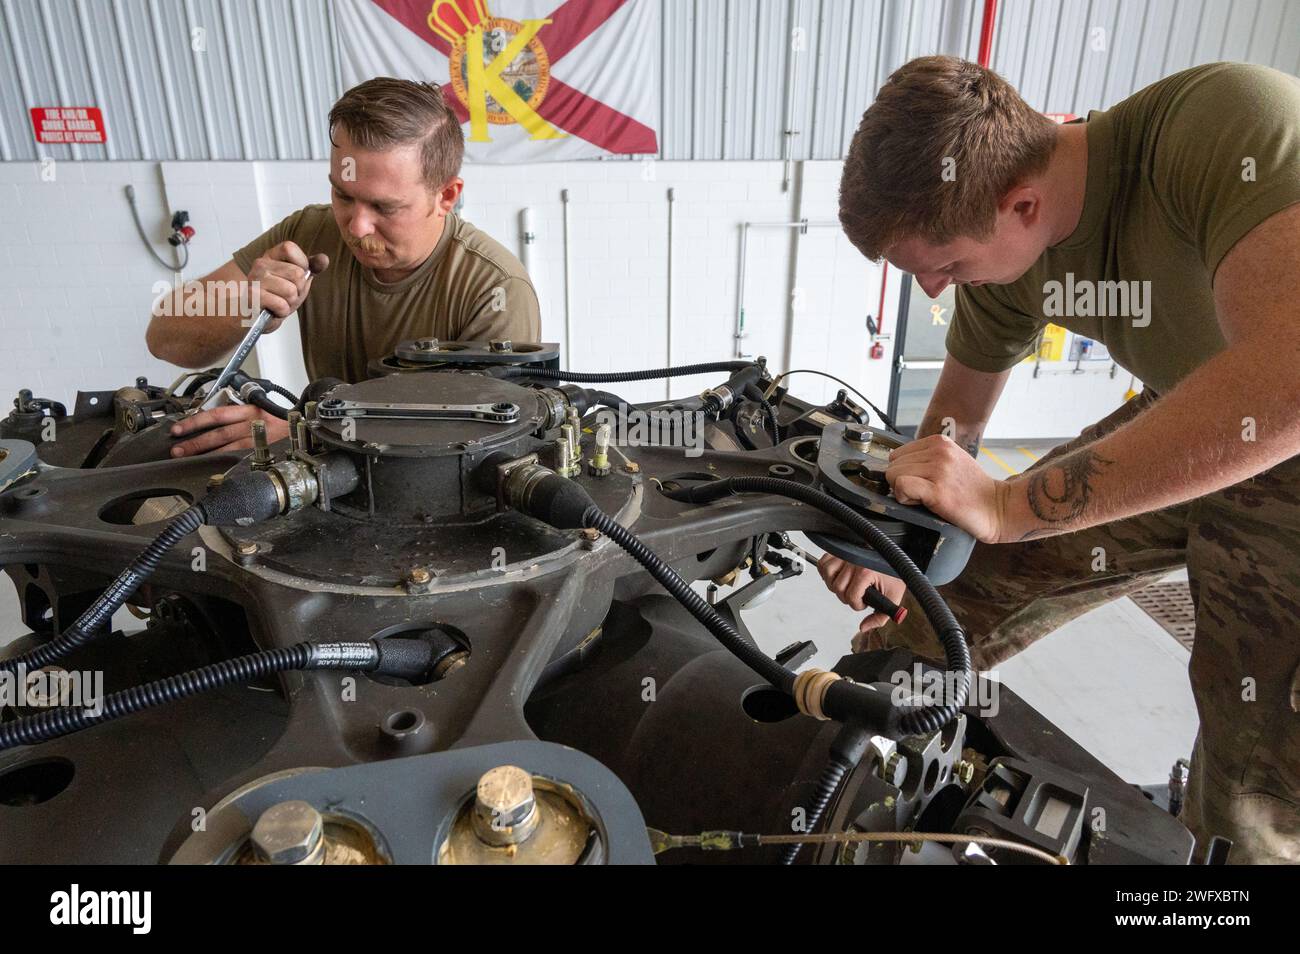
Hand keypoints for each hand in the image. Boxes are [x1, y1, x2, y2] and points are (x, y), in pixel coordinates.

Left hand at [169, 405, 288, 456]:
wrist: (306, 427)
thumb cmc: (282, 420)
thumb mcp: (260, 409)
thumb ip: (238, 415)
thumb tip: (211, 423)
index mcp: (249, 410)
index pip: (217, 414)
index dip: (195, 421)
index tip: (178, 429)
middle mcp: (253, 424)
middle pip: (219, 433)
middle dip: (195, 442)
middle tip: (177, 450)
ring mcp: (260, 440)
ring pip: (228, 447)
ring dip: (206, 454)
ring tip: (188, 458)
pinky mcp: (266, 452)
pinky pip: (241, 458)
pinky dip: (225, 463)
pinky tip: (213, 468)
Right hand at [246, 241, 316, 321]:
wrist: (258, 315)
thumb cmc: (278, 295)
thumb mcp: (298, 279)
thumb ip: (312, 267)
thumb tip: (324, 259)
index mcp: (271, 255)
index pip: (289, 248)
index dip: (301, 263)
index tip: (296, 276)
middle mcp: (260, 264)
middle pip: (296, 274)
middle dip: (298, 290)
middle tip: (286, 295)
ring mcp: (255, 279)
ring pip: (290, 291)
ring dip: (290, 302)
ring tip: (279, 301)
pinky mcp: (253, 296)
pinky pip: (281, 305)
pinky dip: (282, 311)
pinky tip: (274, 309)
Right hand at [816, 555, 906, 631]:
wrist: (894, 556)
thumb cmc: (894, 574)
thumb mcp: (893, 598)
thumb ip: (880, 617)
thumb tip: (863, 627)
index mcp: (866, 572)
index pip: (851, 597)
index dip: (857, 605)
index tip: (864, 603)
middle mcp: (853, 562)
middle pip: (837, 588)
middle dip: (846, 597)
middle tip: (857, 595)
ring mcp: (845, 555)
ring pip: (827, 575)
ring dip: (834, 584)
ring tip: (847, 586)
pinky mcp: (840, 551)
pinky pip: (824, 563)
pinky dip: (826, 571)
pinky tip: (838, 576)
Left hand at [886, 434, 1010, 543]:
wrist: (995, 507)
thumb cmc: (971, 489)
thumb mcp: (951, 461)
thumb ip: (926, 458)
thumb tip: (895, 465)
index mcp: (940, 442)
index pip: (898, 453)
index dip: (904, 471)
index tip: (921, 481)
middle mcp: (939, 452)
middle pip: (893, 464)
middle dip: (902, 481)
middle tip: (925, 492)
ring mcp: (939, 470)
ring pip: (893, 475)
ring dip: (904, 491)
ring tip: (927, 497)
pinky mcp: (938, 490)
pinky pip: (901, 486)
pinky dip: (904, 498)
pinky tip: (922, 503)